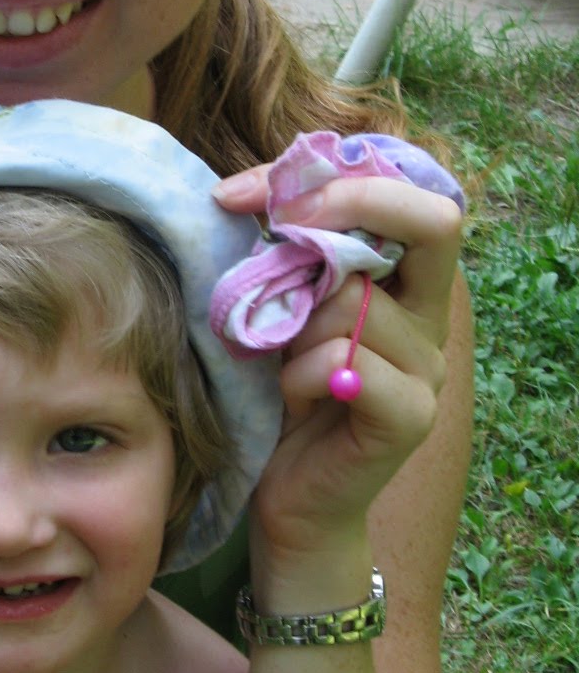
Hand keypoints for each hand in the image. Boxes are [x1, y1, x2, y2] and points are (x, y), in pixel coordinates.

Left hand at [216, 165, 462, 569]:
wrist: (286, 497)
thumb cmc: (274, 392)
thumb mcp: (276, 306)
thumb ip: (282, 251)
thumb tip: (238, 193)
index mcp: (403, 280)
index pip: (408, 191)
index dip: (332, 175)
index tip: (242, 193)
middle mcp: (428, 317)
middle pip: (433, 222)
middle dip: (341, 210)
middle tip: (273, 237)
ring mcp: (428, 367)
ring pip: (355, 301)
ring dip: (292, 325)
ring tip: (278, 362)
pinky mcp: (411, 416)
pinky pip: (347, 361)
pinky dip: (299, 374)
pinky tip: (289, 399)